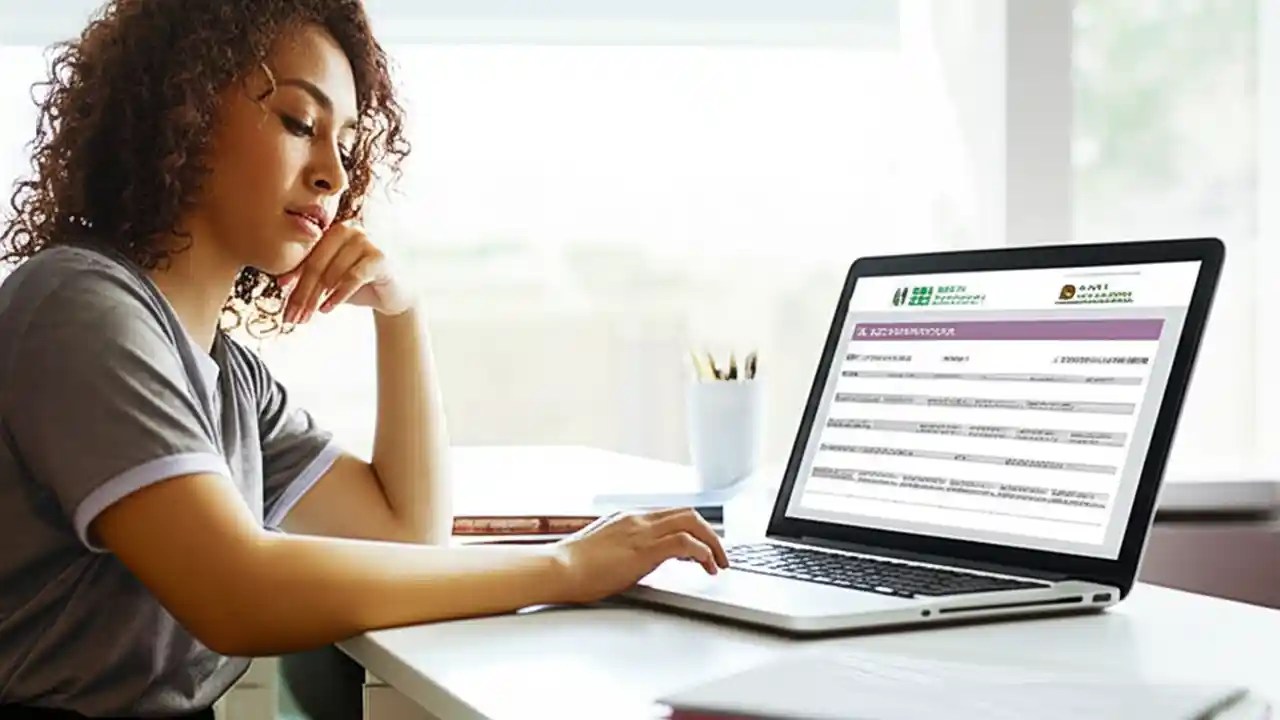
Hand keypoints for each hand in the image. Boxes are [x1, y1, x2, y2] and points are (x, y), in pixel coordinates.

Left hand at [277, 220, 414, 323]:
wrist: (395, 294)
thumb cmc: (360, 284)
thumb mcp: (331, 279)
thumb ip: (310, 276)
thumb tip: (281, 284)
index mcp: (334, 230)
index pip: (308, 255)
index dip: (293, 276)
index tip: (281, 295)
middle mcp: (349, 229)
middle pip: (317, 264)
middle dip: (302, 293)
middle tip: (292, 315)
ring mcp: (367, 241)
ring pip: (332, 273)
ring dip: (317, 298)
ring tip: (308, 315)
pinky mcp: (380, 257)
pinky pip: (352, 278)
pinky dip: (338, 295)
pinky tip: (327, 309)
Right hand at [551, 508, 729, 604]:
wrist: (558, 569)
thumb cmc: (573, 566)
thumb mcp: (604, 551)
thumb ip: (625, 550)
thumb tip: (638, 563)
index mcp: (629, 519)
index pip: (671, 515)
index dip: (694, 529)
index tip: (703, 547)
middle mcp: (638, 519)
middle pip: (688, 513)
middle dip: (710, 533)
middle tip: (719, 555)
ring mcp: (642, 532)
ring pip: (691, 522)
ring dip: (712, 543)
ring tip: (718, 564)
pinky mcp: (644, 549)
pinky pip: (684, 542)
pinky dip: (702, 552)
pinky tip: (706, 566)